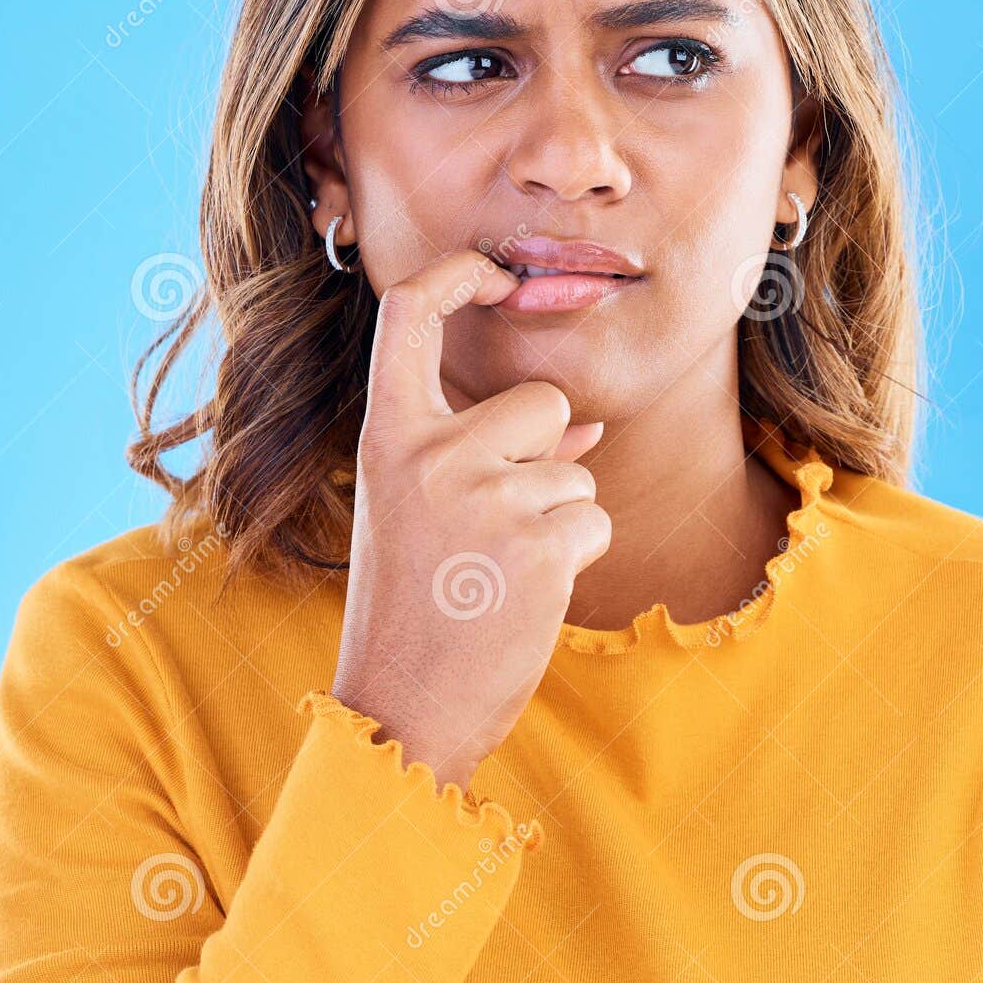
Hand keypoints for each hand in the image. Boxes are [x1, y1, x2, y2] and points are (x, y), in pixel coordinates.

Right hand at [332, 249, 610, 790]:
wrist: (404, 707)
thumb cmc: (413, 607)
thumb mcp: (422, 513)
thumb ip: (487, 457)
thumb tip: (589, 427)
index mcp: (388, 438)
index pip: (410, 315)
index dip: (458, 275)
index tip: (493, 275)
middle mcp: (431, 454)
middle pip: (542, 401)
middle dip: (547, 453)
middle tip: (494, 530)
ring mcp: (486, 497)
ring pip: (576, 467)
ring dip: (560, 515)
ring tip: (500, 571)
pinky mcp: (540, 544)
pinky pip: (594, 516)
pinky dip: (576, 553)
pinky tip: (526, 593)